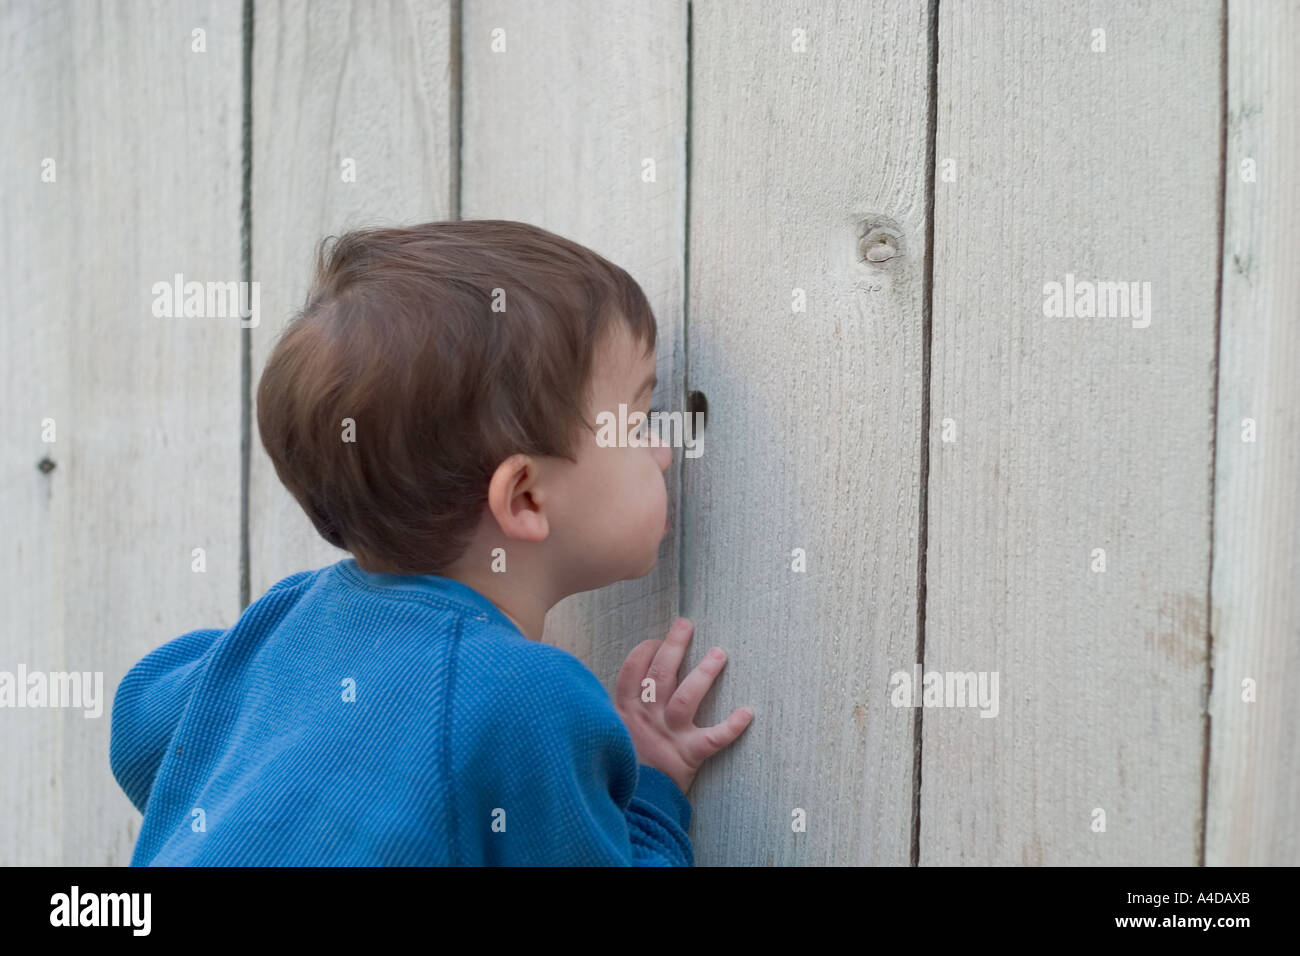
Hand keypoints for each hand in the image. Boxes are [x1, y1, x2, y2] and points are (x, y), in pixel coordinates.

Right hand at [614, 618, 753, 795]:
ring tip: (720, 654)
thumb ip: (622, 708)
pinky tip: (747, 712)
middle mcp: (647, 718)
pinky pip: (713, 738)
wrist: (634, 804)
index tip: (656, 640)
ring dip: (703, 674)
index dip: (645, 651)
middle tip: (686, 625)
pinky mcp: (688, 755)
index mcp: (626, 711)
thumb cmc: (627, 764)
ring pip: (686, 698)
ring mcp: (669, 735)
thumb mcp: (614, 732)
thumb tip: (634, 681)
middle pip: (660, 674)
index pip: (633, 670)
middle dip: (674, 645)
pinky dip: (732, 726)